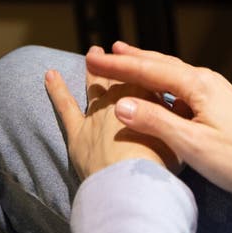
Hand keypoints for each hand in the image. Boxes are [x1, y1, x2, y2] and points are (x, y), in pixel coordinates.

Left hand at [44, 45, 179, 180]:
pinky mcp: (77, 132)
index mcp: (144, 97)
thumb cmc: (158, 163)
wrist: (129, 182)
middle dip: (116, 63)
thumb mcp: (178, 138)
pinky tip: (49, 75)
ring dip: (93, 69)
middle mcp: (118, 100)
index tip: (137, 56)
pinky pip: (65, 106)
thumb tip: (182, 112)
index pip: (142, 76)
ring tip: (92, 52)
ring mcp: (96, 114)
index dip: (139, 66)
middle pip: (117, 77)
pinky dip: (56, 89)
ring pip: (94, 86)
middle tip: (113, 50)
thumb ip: (174, 120)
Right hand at [85, 42, 231, 197]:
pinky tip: (157, 88)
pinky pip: (180, 84)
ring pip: (170, 72)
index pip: (149, 70)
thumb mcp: (192, 144)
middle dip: (129, 59)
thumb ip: (155, 122)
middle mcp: (203, 79)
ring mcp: (212, 89)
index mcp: (196, 85)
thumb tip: (121, 104)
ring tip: (125, 57)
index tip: (92, 60)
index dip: (118, 66)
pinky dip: (160, 81)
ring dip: (145, 65)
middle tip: (102, 53)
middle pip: (159, 64)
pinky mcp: (216, 102)